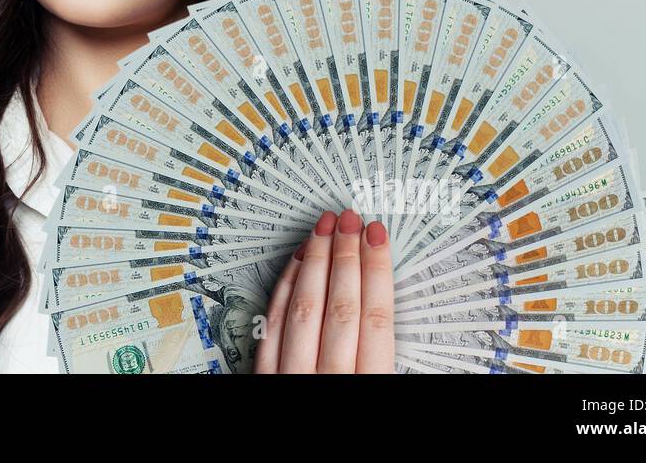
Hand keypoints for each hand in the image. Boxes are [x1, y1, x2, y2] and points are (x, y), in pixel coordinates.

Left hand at [254, 209, 394, 372]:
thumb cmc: (348, 425)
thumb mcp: (380, 385)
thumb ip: (378, 353)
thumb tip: (378, 289)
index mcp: (369, 383)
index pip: (376, 317)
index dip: (377, 269)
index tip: (376, 235)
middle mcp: (330, 378)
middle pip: (342, 306)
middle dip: (347, 255)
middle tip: (349, 219)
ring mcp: (294, 375)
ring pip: (306, 308)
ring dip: (316, 260)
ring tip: (325, 227)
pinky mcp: (266, 375)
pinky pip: (274, 323)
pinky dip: (287, 288)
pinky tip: (298, 261)